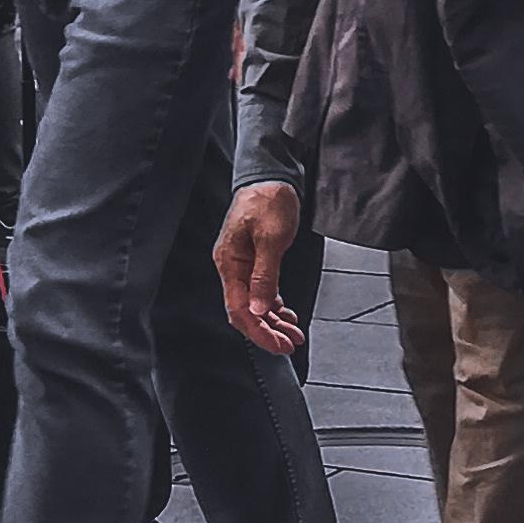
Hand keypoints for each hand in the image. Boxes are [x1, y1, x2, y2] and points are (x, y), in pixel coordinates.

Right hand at [217, 180, 303, 355]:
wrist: (272, 177)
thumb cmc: (268, 200)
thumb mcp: (271, 238)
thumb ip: (265, 276)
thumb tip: (259, 308)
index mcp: (230, 262)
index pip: (240, 309)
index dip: (259, 332)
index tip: (278, 345)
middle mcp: (232, 266)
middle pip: (246, 311)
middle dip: (268, 331)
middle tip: (290, 343)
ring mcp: (242, 265)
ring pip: (255, 304)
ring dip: (273, 321)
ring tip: (293, 333)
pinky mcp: (254, 261)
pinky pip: (260, 291)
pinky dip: (273, 306)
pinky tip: (285, 314)